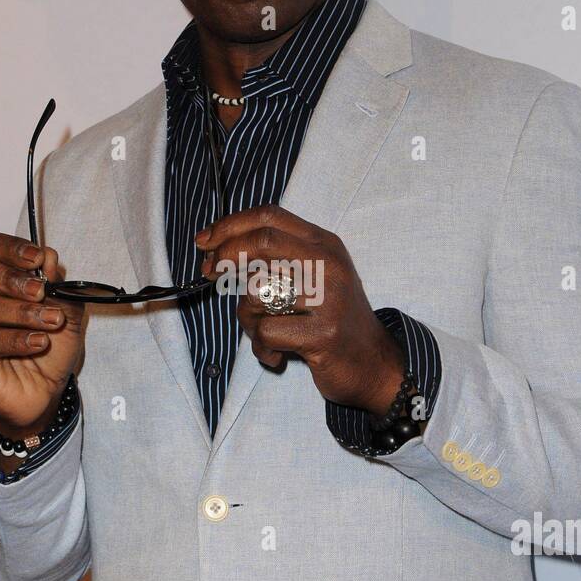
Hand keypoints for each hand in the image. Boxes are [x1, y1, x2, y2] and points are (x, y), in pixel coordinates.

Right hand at [0, 232, 85, 434]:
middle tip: (41, 292)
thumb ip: (59, 286)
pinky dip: (14, 339)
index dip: (9, 247)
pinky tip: (38, 342)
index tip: (38, 258)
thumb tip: (50, 257)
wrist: (44, 392)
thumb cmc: (48, 348)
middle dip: (12, 278)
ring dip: (22, 312)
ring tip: (51, 321)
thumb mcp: (66, 313)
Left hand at [196, 206, 404, 416]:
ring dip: (247, 319)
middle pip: (261, 242)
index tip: (205, 242)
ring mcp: (329, 298)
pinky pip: (267, 331)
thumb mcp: (314, 277)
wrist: (374, 364)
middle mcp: (329, 264)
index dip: (230, 226)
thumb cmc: (332, 321)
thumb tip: (218, 248)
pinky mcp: (323, 333)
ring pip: (257, 292)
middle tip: (208, 273)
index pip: (269, 216)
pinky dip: (262, 348)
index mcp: (323, 244)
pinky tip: (276, 355)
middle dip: (224, 256)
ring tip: (264, 333)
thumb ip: (277, 259)